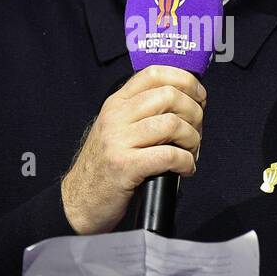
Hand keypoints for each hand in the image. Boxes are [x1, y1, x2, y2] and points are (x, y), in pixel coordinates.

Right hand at [60, 64, 206, 234]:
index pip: (154, 73)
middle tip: (195, 132)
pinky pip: (169, 155)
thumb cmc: (104, 168)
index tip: (199, 97)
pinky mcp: (125, 166)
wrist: (78, 202)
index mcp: (116, 103)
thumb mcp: (117, 130)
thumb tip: (186, 104)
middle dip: (194, 113)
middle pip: (169, 95)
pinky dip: (186, 162)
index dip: (185, 81)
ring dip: (192, 139)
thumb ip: (142, 113)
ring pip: (172, 124)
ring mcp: (118, 141)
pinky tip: (185, 169)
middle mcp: (115, 116)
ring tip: (190, 153)